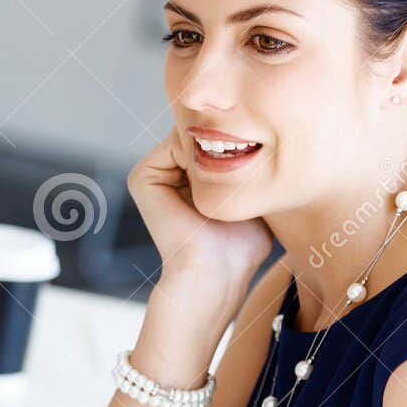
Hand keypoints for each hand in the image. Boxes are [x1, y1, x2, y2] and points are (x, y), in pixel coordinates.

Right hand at [128, 132, 272, 302]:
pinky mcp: (141, 177)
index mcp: (185, 183)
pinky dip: (199, 152)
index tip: (259, 160)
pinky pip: (176, 142)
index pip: (214, 141)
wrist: (216, 271)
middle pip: (201, 135)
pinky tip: (212, 179)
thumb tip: (265, 143)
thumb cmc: (241, 246)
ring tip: (231, 178)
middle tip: (249, 161)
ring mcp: (150, 177)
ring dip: (217, 146)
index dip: (239, 142)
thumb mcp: (251, 201)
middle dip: (228, 139)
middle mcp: (164, 177)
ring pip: (191, 135)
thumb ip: (251, 174)